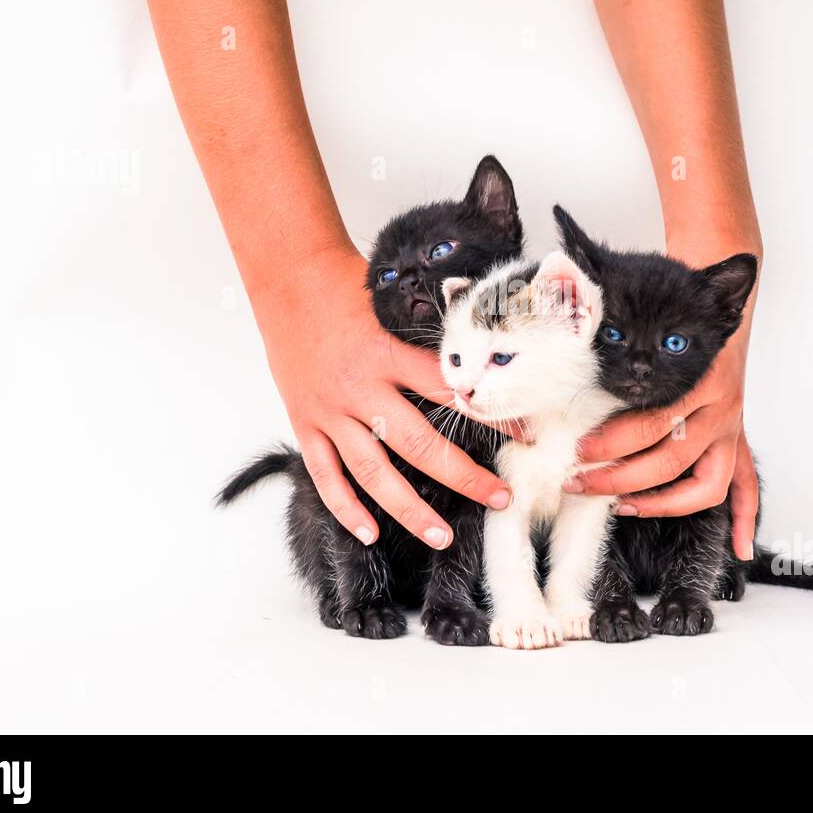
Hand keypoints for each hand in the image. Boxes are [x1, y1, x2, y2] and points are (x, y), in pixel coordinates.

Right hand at [253, 246, 511, 548]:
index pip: (450, 393)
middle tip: (499, 498)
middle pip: (418, 444)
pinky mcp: (305, 422)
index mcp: (388, 353)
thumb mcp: (395, 303)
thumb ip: (428, 342)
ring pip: (372, 471)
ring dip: (409, 510)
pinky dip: (345, 508)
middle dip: (463, 477)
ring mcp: (329, 409)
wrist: (286, 275)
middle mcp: (359, 387)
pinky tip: (369, 534)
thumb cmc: (348, 284)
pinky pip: (324, 475)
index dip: (490, 417)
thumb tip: (480, 369)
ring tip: (442, 537)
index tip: (525, 436)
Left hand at [565, 333, 750, 540]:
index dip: (611, 442)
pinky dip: (743, 520)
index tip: (579, 451)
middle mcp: (719, 412)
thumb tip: (580, 385)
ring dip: (663, 503)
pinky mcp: (738, 441)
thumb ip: (625, 363)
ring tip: (624, 507)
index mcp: (700, 383)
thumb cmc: (688, 326)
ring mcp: (732, 431)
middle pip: (670, 460)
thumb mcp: (654, 337)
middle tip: (582, 481)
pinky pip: (747, 487)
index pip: (651, 424)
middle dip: (619, 476)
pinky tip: (738, 548)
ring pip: (707, 484)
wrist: (727, 311)